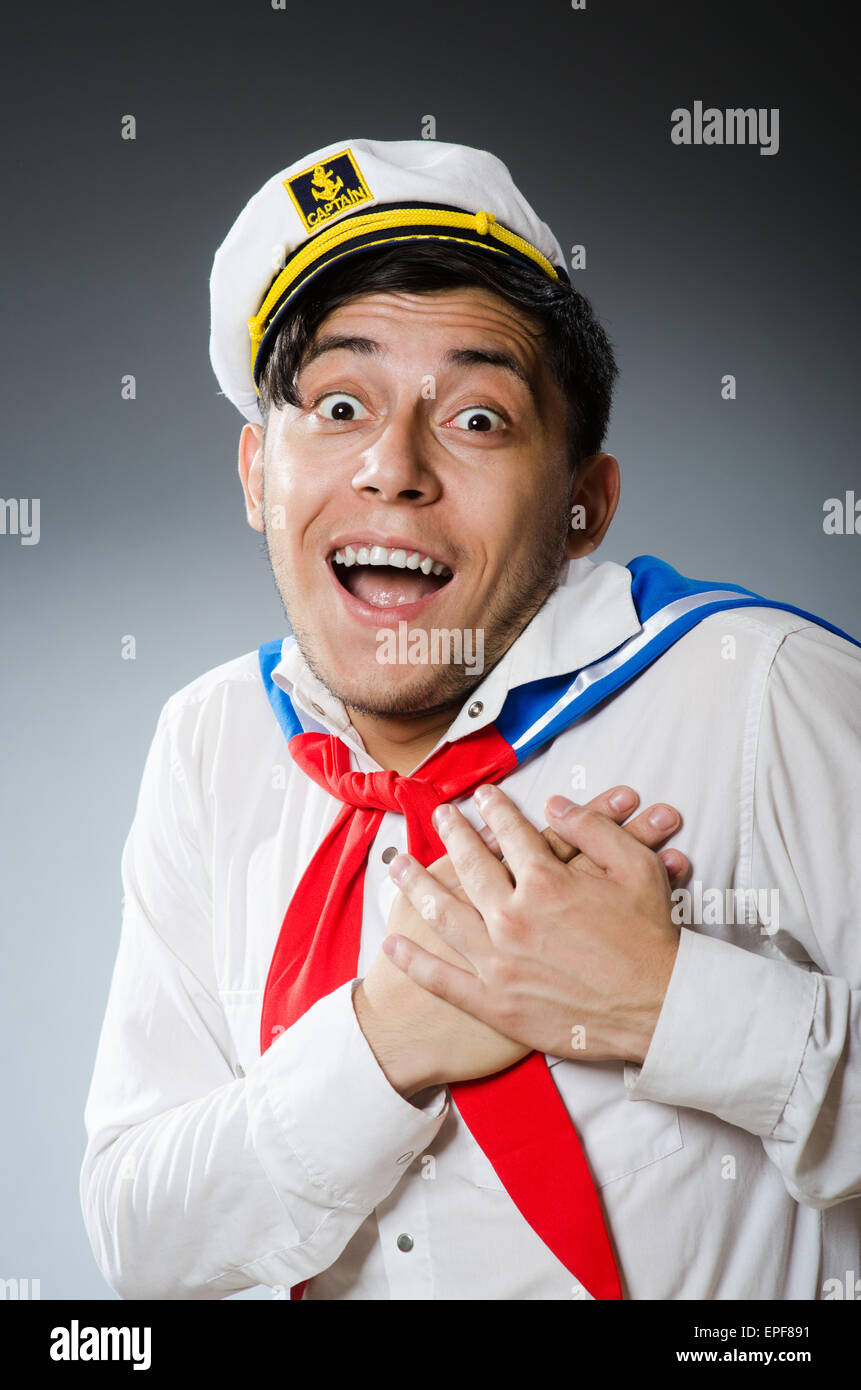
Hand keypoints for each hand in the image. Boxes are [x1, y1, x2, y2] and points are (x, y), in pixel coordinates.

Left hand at [381, 785, 683, 1067]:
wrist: (659, 1009)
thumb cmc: (650, 938)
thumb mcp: (635, 867)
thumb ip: (592, 828)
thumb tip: (554, 804)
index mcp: (545, 882)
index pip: (510, 833)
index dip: (495, 809)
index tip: (483, 796)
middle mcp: (513, 917)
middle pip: (469, 865)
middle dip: (452, 834)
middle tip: (439, 817)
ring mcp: (499, 962)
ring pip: (444, 914)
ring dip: (417, 885)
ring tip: (399, 865)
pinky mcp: (495, 1003)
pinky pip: (442, 979)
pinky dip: (414, 960)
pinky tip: (395, 941)